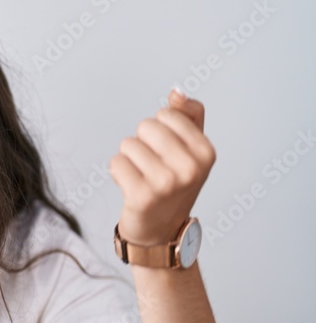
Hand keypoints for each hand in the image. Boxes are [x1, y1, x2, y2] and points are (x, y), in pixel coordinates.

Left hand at [109, 88, 215, 245]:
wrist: (160, 230)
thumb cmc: (174, 184)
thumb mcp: (190, 149)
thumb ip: (188, 116)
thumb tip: (177, 92)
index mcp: (206, 152)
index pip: (167, 114)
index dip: (159, 129)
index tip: (166, 152)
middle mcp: (191, 168)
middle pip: (146, 126)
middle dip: (142, 142)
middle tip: (152, 166)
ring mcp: (167, 183)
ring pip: (127, 144)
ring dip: (129, 159)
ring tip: (142, 177)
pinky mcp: (142, 196)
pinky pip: (116, 163)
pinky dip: (118, 172)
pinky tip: (131, 186)